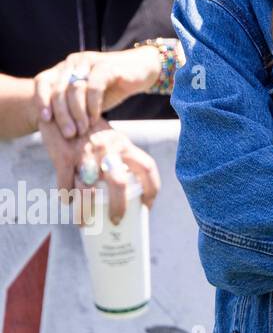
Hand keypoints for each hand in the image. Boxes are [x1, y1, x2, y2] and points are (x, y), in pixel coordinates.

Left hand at [33, 47, 160, 138]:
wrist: (140, 71)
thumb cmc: (110, 87)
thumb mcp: (86, 98)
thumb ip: (70, 105)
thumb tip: (52, 128)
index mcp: (64, 68)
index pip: (42, 81)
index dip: (40, 100)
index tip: (45, 119)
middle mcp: (73, 62)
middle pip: (58, 89)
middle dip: (62, 115)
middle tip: (69, 134)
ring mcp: (89, 62)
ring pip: (74, 89)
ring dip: (77, 113)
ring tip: (82, 129)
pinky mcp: (106, 66)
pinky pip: (93, 88)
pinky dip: (93, 105)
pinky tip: (96, 117)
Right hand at [40, 117, 159, 225]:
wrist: (61, 107)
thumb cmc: (90, 132)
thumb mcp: (111, 139)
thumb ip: (120, 158)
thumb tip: (129, 191)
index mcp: (124, 145)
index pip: (147, 167)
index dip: (152, 188)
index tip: (147, 206)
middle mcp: (108, 149)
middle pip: (119, 183)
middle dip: (119, 207)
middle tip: (117, 221)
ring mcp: (85, 154)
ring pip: (88, 189)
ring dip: (86, 211)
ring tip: (85, 224)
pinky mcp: (64, 157)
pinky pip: (66, 184)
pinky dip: (66, 197)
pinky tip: (68, 203)